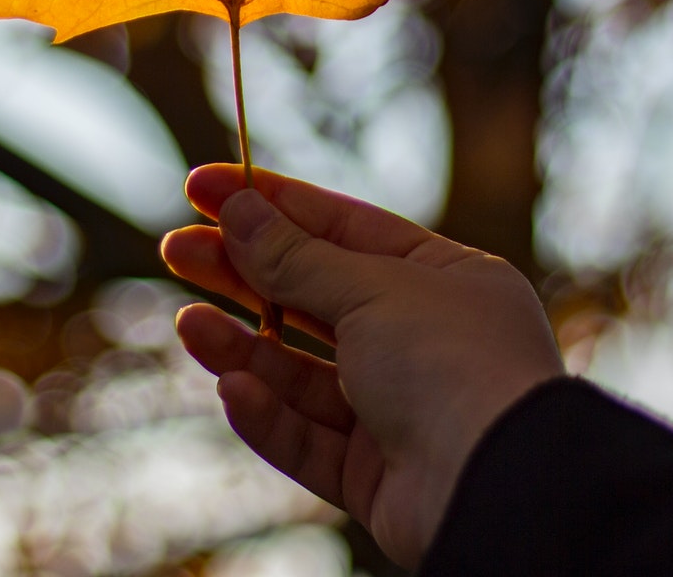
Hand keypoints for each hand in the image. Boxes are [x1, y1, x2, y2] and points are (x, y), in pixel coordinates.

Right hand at [160, 165, 563, 567]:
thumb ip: (296, 259)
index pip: (344, 229)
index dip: (271, 205)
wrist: (499, 485)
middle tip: (174, 248)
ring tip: (187, 323)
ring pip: (303, 374)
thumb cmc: (453, 365)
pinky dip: (270, 416)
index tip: (202, 187)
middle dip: (243, 275)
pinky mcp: (378, 476)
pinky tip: (232, 389)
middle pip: (315, 299)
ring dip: (243, 348)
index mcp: (446, 278)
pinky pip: (310, 440)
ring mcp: (401, 411)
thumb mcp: (371, 290)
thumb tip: (238, 209)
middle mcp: (425, 341)